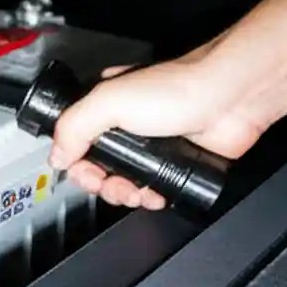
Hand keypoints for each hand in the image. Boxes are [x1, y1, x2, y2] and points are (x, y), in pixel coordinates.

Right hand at [48, 46, 265, 208]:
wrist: (229, 99)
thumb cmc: (177, 89)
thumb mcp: (108, 101)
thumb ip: (73, 127)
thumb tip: (56, 157)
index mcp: (105, 106)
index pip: (75, 140)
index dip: (75, 162)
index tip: (84, 171)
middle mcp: (125, 124)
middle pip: (97, 166)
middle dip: (102, 183)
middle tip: (111, 185)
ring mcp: (150, 144)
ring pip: (124, 180)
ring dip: (125, 193)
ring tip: (137, 193)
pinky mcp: (173, 161)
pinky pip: (152, 187)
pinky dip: (150, 196)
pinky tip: (155, 195)